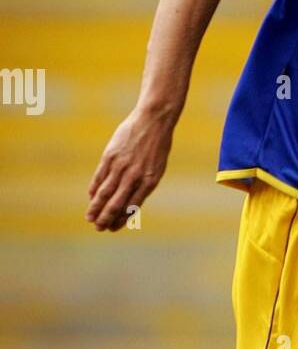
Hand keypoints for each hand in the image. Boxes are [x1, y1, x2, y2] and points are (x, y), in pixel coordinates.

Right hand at [86, 106, 173, 231]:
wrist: (153, 120)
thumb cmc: (156, 145)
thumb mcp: (156, 167)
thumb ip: (142, 184)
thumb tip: (127, 201)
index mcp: (149, 182)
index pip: (132, 207)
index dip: (120, 220)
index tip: (112, 228)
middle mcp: (134, 177)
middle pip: (116, 203)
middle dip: (106, 218)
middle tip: (98, 228)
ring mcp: (121, 166)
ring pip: (105, 192)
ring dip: (96, 207)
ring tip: (90, 218)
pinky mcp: (111, 156)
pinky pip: (100, 176)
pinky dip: (95, 188)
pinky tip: (91, 196)